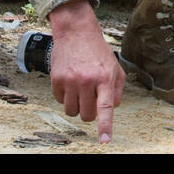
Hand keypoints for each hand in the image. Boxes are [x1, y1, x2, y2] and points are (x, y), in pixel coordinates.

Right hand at [48, 0, 124, 142]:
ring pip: (72, 111)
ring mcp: (70, 80)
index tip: (104, 140)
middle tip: (91, 98)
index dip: (105, 126)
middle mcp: (87, 80)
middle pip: (86, 115)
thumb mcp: (116, 68)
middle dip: (89, 112)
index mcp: (105, 78)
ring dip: (77, 106)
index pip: (106, 107)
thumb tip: (111, 109)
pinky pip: (60, 101)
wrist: (76, 32)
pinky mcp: (56, 79)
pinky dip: (66, 97)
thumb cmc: (98, 52)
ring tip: (81, 90)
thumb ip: (117, 90)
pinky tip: (70, 82)